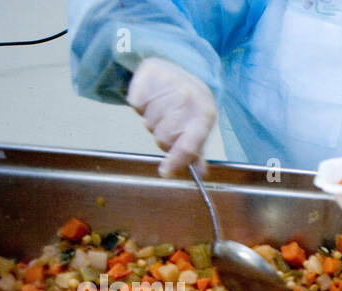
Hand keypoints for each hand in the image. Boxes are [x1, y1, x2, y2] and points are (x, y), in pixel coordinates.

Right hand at [126, 58, 216, 177]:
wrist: (180, 65)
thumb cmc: (190, 103)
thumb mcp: (199, 125)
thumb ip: (197, 150)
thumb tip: (200, 173)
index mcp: (205, 115)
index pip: (187, 145)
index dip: (175, 161)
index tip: (165, 172)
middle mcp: (188, 98)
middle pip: (163, 137)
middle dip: (162, 138)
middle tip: (166, 127)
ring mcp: (170, 83)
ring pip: (148, 121)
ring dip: (151, 120)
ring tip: (160, 109)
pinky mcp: (149, 72)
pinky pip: (135, 104)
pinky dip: (140, 105)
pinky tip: (151, 97)